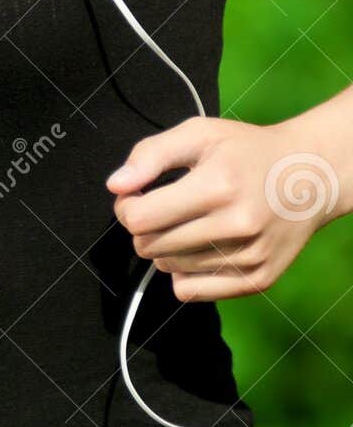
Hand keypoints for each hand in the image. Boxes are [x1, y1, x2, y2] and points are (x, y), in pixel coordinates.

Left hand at [106, 115, 341, 300]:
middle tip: (160, 208)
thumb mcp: (198, 133)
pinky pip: (192, 293)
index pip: (140, 218)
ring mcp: (250, 257)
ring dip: (164, 248)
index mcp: (217, 186)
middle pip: (150, 246)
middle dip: (143, 227)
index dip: (126, 207)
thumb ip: (150, 155)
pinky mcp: (259, 280)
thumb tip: (116, 186)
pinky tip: (197, 249)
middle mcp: (236, 225)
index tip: (136, 196)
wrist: (310, 176)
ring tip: (186, 223)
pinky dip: (183, 274)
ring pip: (168, 268)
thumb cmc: (246, 151)